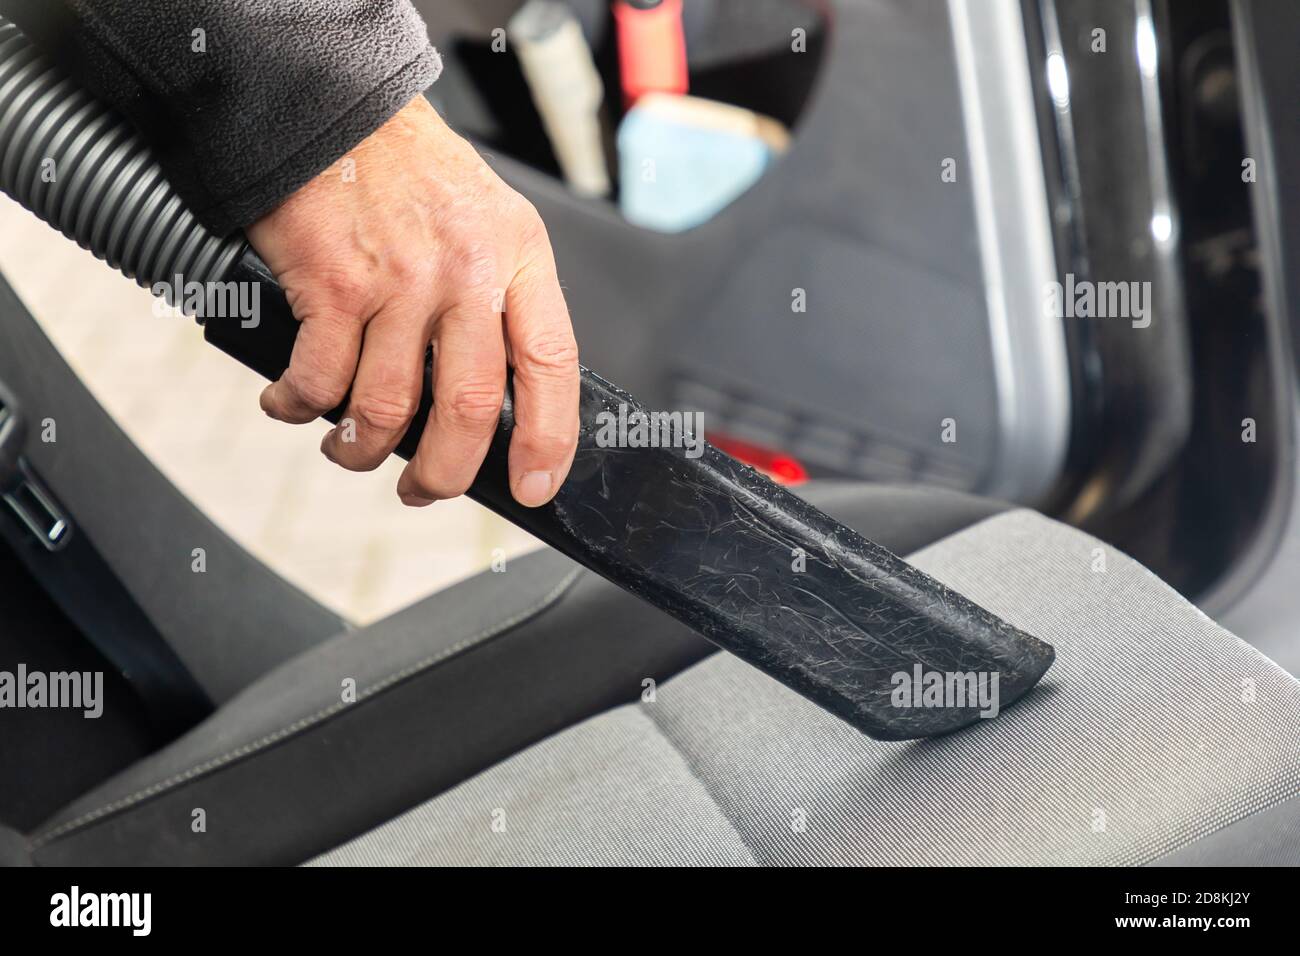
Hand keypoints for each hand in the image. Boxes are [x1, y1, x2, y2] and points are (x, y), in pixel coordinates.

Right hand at [247, 96, 578, 507]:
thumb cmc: (411, 170)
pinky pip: (319, 380)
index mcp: (517, 256)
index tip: (535, 485)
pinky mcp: (333, 284)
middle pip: (469, 408)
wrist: (333, 103)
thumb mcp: (490, 219)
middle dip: (445, 473)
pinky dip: (298, 407)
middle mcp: (465, 271)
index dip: (549, 438)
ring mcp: (399, 279)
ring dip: (360, 449)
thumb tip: (495, 398)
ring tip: (349, 449)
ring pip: (385, 409)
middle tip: (425, 490)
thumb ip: (501, 297)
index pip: (551, 365)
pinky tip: (292, 403)